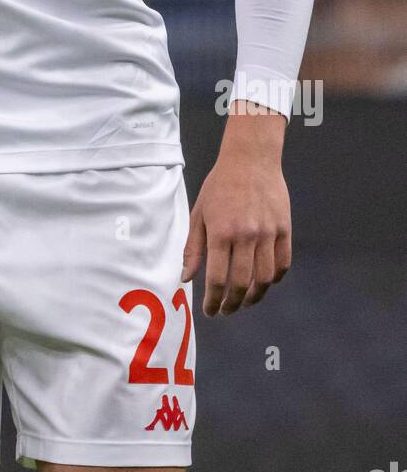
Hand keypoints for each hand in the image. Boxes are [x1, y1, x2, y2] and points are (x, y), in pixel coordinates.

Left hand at [181, 103, 291, 314]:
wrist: (250, 159)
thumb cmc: (220, 186)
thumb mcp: (199, 213)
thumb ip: (193, 248)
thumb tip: (187, 278)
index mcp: (221, 232)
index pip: (217, 278)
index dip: (213, 301)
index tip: (211, 311)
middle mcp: (246, 235)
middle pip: (242, 284)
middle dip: (233, 304)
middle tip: (226, 311)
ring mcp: (268, 233)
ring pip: (265, 278)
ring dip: (254, 296)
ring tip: (245, 302)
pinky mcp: (284, 229)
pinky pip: (283, 263)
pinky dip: (274, 279)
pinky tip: (264, 282)